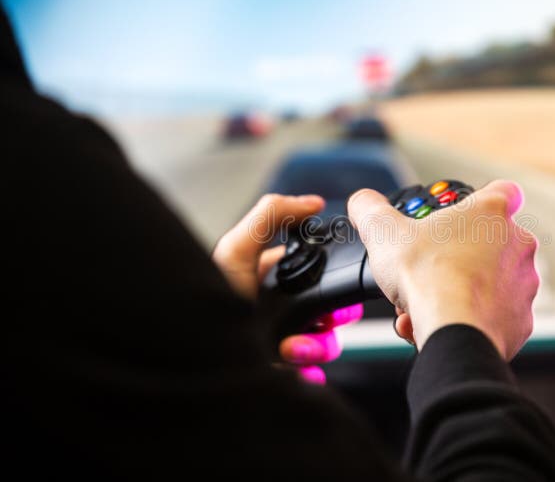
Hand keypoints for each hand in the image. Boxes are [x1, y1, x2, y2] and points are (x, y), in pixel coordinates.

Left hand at [213, 194, 362, 383]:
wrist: (188, 358)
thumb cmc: (203, 303)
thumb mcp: (235, 250)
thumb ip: (272, 215)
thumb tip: (313, 203)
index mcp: (267, 278)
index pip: (314, 273)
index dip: (334, 278)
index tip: (344, 286)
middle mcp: (275, 310)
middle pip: (325, 310)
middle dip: (331, 318)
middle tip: (326, 321)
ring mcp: (277, 343)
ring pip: (322, 344)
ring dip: (317, 347)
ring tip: (293, 350)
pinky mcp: (278, 372)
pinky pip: (309, 374)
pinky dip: (310, 373)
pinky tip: (300, 371)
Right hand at [348, 180, 538, 360]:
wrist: (453, 329)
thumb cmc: (427, 276)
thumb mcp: (384, 231)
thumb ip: (370, 208)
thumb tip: (362, 202)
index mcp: (492, 212)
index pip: (505, 191)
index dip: (484, 199)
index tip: (466, 212)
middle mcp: (518, 244)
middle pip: (491, 243)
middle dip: (459, 257)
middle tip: (429, 270)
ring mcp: (525, 284)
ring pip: (490, 283)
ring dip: (459, 291)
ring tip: (426, 303)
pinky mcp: (522, 320)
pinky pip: (494, 316)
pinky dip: (469, 319)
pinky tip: (440, 323)